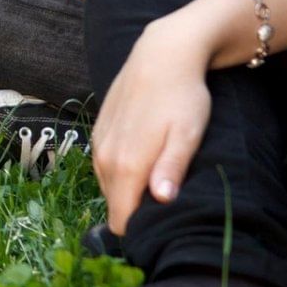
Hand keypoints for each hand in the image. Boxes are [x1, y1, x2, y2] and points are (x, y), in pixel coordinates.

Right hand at [91, 14, 215, 233]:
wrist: (161, 54)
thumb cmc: (183, 97)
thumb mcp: (187, 135)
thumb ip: (171, 169)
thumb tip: (160, 200)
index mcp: (127, 166)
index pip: (121, 221)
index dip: (141, 231)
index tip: (163, 228)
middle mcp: (105, 158)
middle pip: (115, 206)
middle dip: (136, 211)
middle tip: (168, 200)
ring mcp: (99, 144)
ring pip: (109, 186)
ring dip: (128, 190)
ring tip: (159, 177)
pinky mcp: (99, 131)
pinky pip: (105, 166)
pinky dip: (121, 170)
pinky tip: (144, 156)